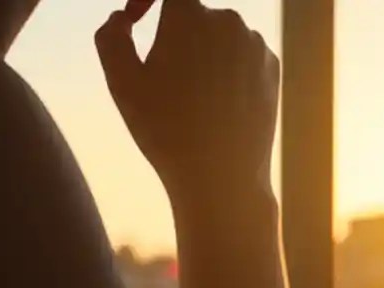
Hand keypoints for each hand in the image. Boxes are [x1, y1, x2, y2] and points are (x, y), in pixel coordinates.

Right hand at [95, 0, 278, 200]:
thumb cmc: (166, 129)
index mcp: (189, 16)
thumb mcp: (121, 80)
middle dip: (175, 33)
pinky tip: (217, 103)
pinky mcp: (273, 68)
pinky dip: (227, 68)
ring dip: (202, 53)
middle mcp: (228, 21)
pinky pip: (242, 55)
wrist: (222, 175)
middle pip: (193, 14)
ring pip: (219, 35)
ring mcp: (256, 44)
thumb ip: (111, 35)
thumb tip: (122, 17)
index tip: (136, 17)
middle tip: (163, 75)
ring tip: (192, 96)